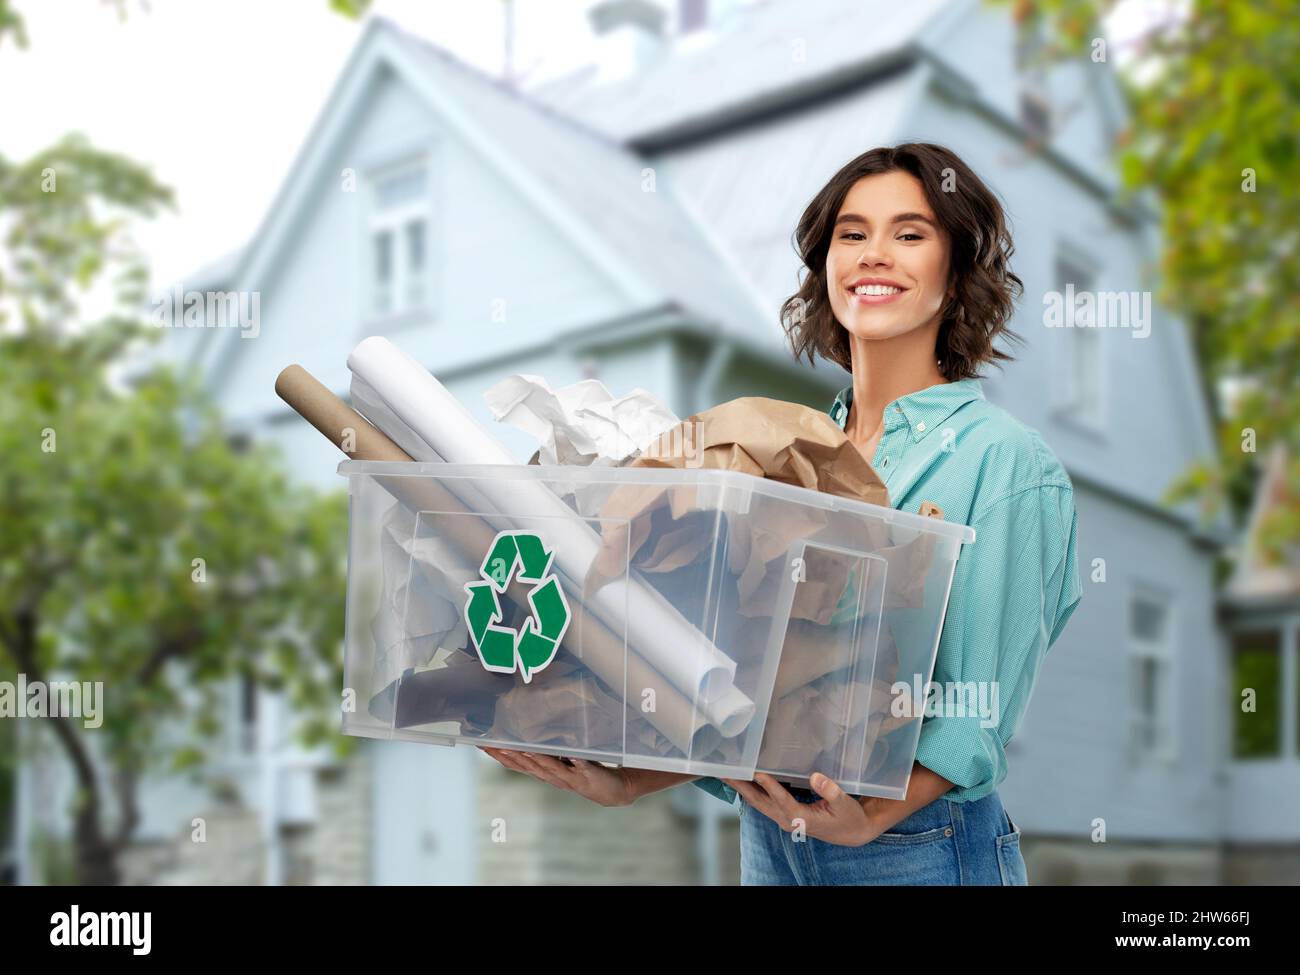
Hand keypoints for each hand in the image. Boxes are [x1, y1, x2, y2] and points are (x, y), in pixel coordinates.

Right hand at [478, 746, 632, 807]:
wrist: (612, 791)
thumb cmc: (583, 772)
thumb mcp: (561, 761)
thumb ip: (546, 751)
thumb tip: (529, 733)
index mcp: (545, 773)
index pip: (517, 765)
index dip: (499, 756)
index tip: (483, 744)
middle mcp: (554, 778)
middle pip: (528, 767)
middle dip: (510, 756)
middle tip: (494, 745)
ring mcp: (571, 778)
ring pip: (551, 768)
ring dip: (537, 760)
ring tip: (524, 750)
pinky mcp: (589, 776)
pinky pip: (583, 767)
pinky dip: (578, 762)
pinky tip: (573, 754)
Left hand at [721, 771, 884, 846]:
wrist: (852, 833)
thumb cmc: (849, 818)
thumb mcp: (845, 804)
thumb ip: (830, 790)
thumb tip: (815, 776)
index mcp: (803, 819)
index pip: (783, 801)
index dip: (771, 787)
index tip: (758, 773)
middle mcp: (788, 820)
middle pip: (761, 802)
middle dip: (742, 787)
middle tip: (725, 772)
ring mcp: (784, 818)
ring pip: (758, 803)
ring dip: (742, 788)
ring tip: (727, 773)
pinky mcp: (784, 814)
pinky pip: (763, 802)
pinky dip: (751, 791)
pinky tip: (743, 779)